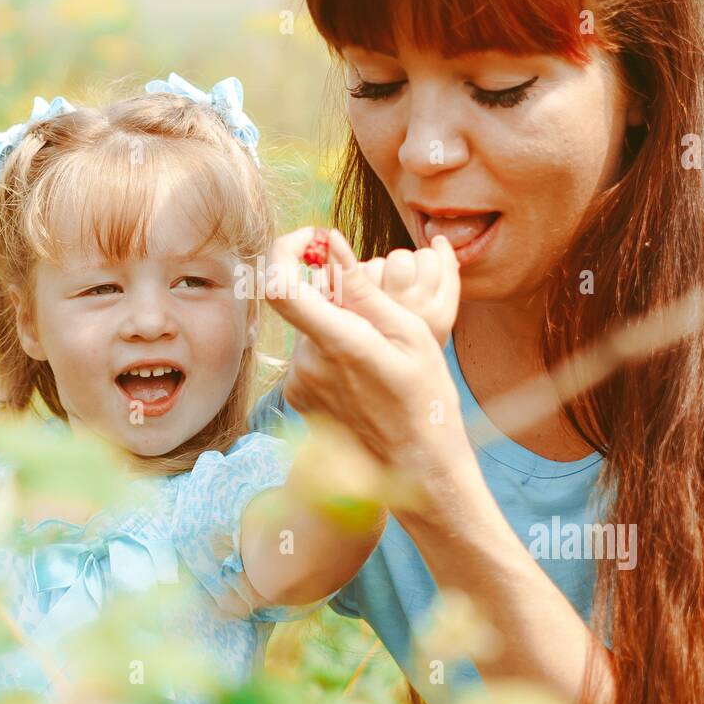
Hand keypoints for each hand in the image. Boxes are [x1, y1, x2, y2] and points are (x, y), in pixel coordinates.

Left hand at [265, 228, 476, 506]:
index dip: (285, 251)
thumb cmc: (424, 395)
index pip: (280, 287)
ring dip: (337, 326)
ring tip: (378, 354)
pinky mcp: (297, 397)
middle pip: (305, 302)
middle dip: (334, 295)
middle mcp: (309, 363)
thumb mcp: (409, 333)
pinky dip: (332, 350)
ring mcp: (300, 383)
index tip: (310, 239)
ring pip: (310, 328)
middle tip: (379, 317)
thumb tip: (330, 246)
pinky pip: (309, 353)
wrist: (415, 464)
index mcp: (340, 343)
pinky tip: (364, 375)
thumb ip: (363, 289)